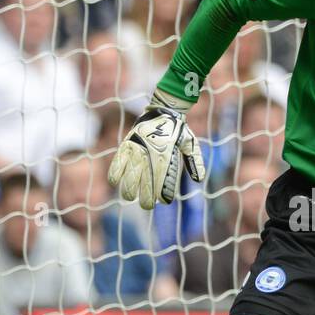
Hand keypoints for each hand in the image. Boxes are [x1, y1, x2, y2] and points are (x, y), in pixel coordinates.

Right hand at [108, 89, 206, 209]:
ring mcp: (138, 151)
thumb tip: (199, 179)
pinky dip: (115, 174)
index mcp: (167, 157)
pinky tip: (116, 182)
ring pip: (130, 179)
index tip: (164, 201)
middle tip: (147, 205)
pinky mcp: (127, 145)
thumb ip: (194, 161)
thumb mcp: (190, 143)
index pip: (164, 182)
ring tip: (131, 196)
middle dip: (145, 199)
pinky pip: (117, 164)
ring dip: (129, 191)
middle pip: (145, 185)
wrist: (164, 109)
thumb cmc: (178, 129)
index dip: (163, 195)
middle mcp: (151, 156)